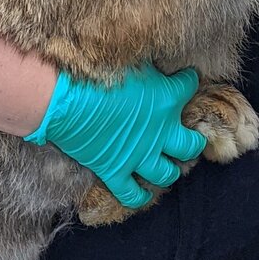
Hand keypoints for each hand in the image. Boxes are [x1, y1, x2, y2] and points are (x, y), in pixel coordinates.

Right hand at [24, 63, 206, 207]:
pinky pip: (132, 194)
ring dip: (170, 170)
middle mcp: (160, 132)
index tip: (185, 79)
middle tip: (187, 138)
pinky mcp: (115, 171)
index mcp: (167, 100)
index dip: (188, 81)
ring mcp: (139, 155)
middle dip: (193, 143)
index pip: (189, 86)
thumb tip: (156, 65)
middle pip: (191, 146)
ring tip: (168, 164)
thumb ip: (150, 68)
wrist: (65, 99)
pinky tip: (144, 193)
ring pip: (167, 173)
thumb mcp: (133, 63)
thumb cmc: (97, 73)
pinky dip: (139, 196)